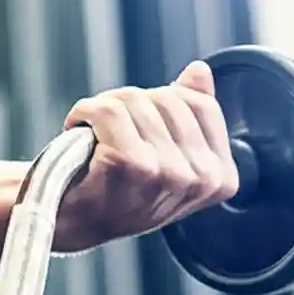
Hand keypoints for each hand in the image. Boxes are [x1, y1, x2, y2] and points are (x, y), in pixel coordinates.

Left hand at [53, 61, 239, 251]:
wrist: (73, 223)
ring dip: (105, 108)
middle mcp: (200, 178)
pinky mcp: (131, 164)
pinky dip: (85, 112)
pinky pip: (109, 110)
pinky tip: (77, 129)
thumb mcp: (168, 161)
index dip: (163, 102)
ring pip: (136, 100)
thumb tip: (198, 71)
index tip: (141, 123)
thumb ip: (190, 117)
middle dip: (132, 104)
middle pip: (167, 98)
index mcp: (220, 178)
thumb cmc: (119, 193)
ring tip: (94, 134)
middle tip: (110, 127)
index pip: (202, 105)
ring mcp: (167, 171)